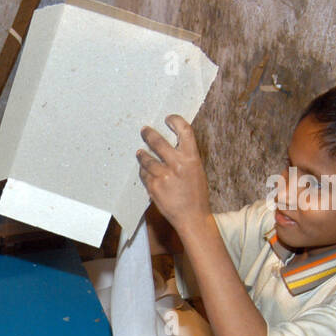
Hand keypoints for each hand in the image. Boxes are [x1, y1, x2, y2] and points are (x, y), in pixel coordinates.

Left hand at [136, 115, 211, 233]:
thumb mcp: (196, 171)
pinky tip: (145, 173)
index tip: (168, 119)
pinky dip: (144, 173)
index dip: (175, 121)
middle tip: (144, 130)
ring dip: (142, 155)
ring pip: (146, 159)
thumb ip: (185, 157)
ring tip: (139, 153)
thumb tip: (172, 144)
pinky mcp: (153, 186)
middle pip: (158, 141)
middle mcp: (177, 164)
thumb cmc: (196, 194)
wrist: (191, 216)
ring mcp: (164, 175)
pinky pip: (144, 174)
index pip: (185, 130)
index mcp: (192, 158)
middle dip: (148, 134)